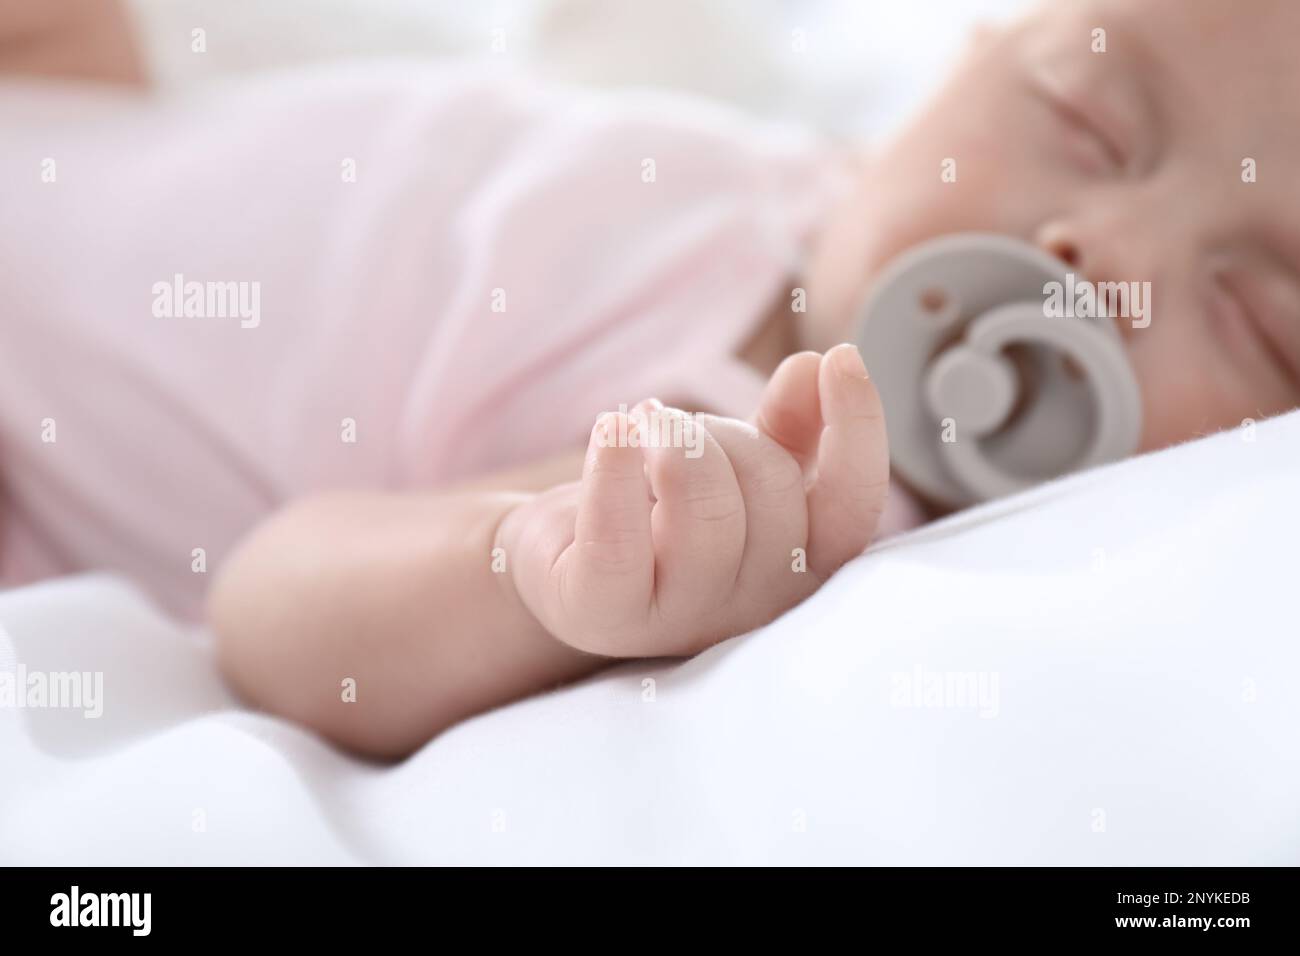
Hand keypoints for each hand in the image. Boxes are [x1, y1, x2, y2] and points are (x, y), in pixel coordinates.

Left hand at [498, 344, 888, 656]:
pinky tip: (612, 427)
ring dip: (674, 441)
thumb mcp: (732, 468)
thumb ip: (789, 429)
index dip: (858, 433)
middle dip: (727, 434)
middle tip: (673, 424)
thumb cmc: (661, 509)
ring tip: (640, 425)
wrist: (563, 560)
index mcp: (797, 571)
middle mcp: (749, 608)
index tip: (841, 358)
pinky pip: (619, 542)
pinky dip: (615, 469)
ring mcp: (677, 620)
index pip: (851, 511)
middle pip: (774, 497)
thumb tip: (817, 366)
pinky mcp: (602, 614)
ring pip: (708, 517)